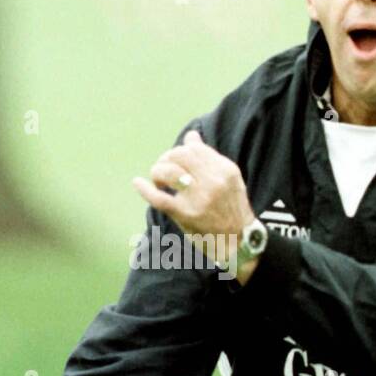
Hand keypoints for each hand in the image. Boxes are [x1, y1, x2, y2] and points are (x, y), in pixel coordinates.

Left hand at [132, 129, 256, 270]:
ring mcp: (199, 198)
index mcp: (224, 169)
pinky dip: (144, 189)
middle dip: (166, 158)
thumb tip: (191, 135)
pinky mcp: (185, 215)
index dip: (179, 150)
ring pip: (168, 172)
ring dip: (157, 171)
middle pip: (180, 155)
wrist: (237, 241)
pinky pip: (159, 198)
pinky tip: (137, 182)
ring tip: (158, 180)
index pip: (194, 148)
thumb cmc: (230, 207)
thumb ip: (209, 157)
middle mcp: (213, 182)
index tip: (175, 160)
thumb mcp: (228, 179)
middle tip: (163, 169)